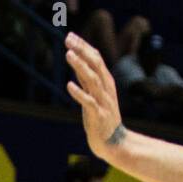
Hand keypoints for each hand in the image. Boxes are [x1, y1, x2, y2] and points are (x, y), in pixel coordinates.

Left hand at [65, 32, 126, 159]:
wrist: (114, 144)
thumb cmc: (102, 119)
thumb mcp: (95, 95)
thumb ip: (86, 79)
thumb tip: (76, 61)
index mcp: (107, 82)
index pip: (97, 58)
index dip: (84, 46)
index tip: (71, 36)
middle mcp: (106, 89)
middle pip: (96, 65)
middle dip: (82, 51)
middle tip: (68, 39)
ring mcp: (103, 102)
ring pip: (92, 80)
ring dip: (80, 66)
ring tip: (69, 55)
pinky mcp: (98, 116)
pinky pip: (88, 102)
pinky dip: (79, 93)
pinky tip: (69, 85)